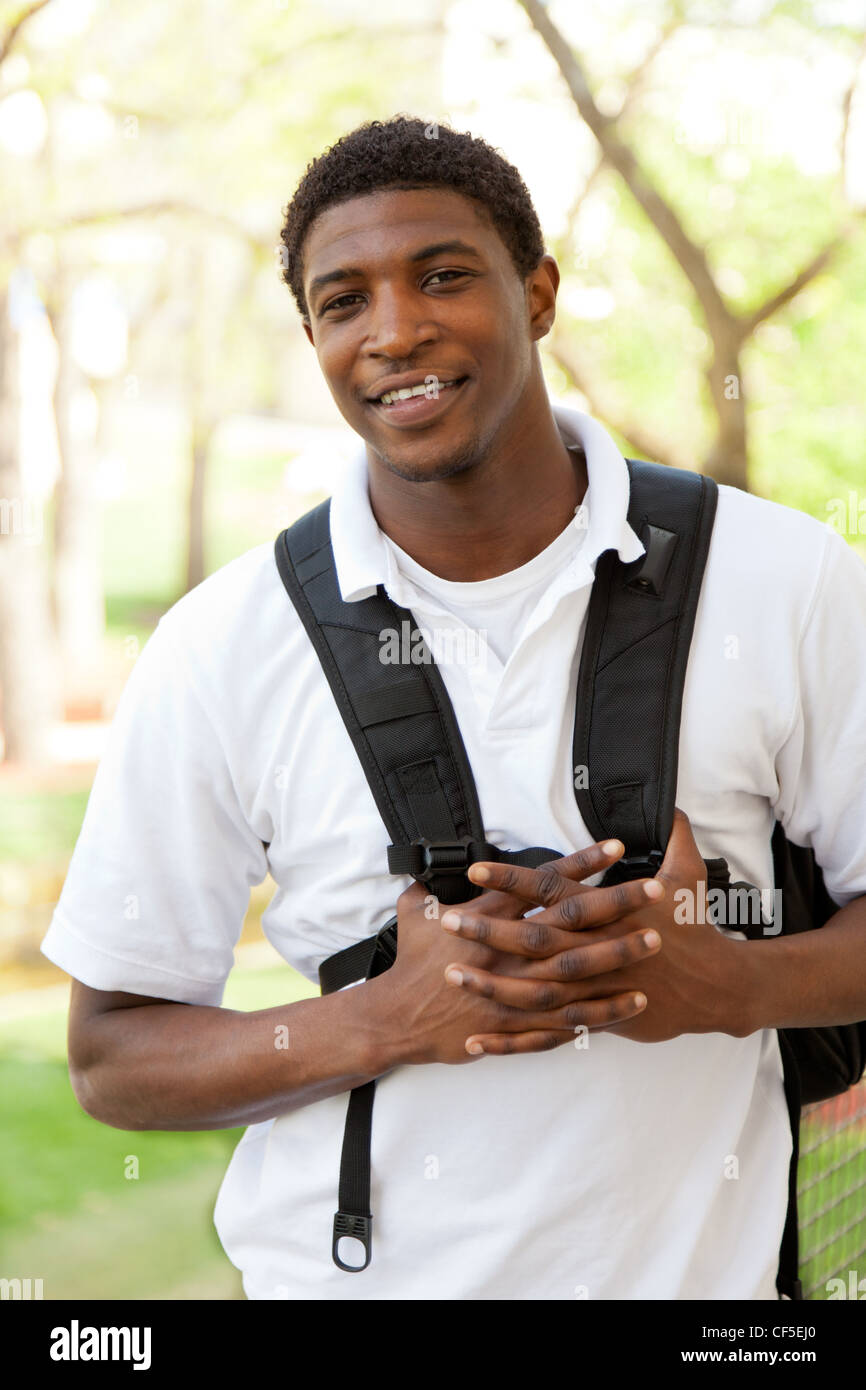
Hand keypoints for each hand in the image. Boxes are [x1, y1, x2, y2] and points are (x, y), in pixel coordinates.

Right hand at [381, 839, 655, 1063]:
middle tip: (654, 889)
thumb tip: (437, 861)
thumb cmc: (410, 964)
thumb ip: (434, 884)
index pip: (541, 882)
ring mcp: (517, 987)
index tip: (615, 847)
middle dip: (613, 903)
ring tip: (655, 939)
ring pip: (578, 969)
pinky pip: (571, 1015)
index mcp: (487, 915)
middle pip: (569, 921)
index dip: (579, 864)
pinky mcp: (521, 1022)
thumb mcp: (414, 912)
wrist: (398, 1018)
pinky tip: (635, 999)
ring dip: (618, 953)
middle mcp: (508, 949)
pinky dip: (604, 1009)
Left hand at [440, 809, 747, 1048]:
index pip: (551, 890)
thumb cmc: (696, 928)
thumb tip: (670, 804)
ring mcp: (593, 989)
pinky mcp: (594, 1019)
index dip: (512, 881)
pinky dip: (510, 1039)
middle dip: (487, 930)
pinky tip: (474, 1042)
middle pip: (532, 939)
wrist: (717, 986)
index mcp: (607, 911)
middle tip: (448, 921)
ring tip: (452, 974)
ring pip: (532, 989)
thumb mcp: (689, 874)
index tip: (476, 871)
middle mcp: (595, 948)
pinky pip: (544, 1033)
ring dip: (490, 983)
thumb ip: (674, 835)